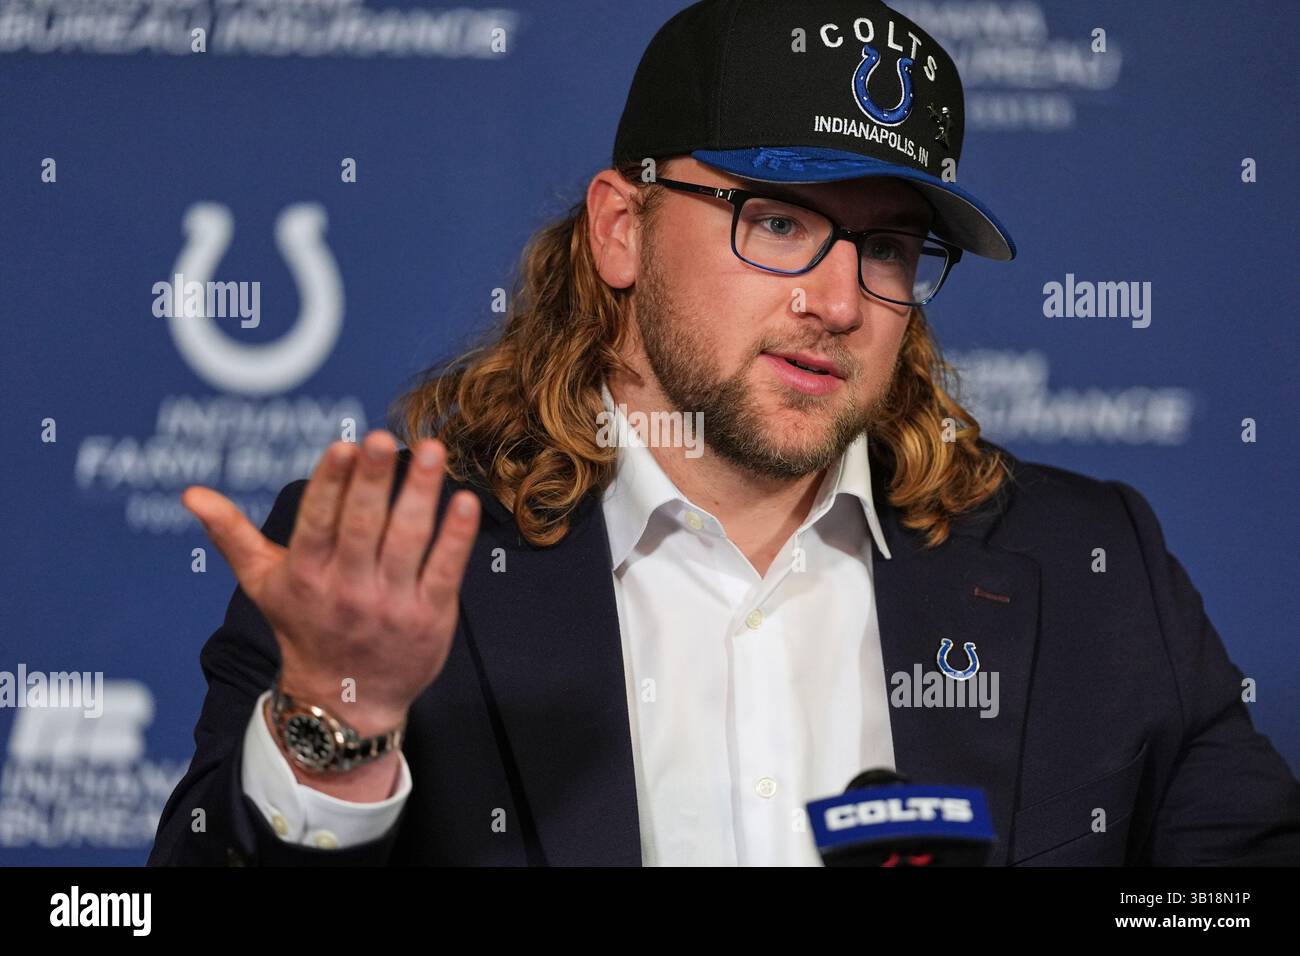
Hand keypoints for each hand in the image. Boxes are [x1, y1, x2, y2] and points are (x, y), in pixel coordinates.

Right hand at [182, 430, 480, 734]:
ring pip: (407, 540)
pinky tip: (463, 502)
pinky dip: (456, 537)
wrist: (345, 703)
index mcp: (306, 574)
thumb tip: (191, 494)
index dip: (332, 484)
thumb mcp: (262, 584)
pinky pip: (445, 571)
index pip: (318, 522)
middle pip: (363, 526)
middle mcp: (347, 589)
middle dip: (374, 480)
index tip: (344, 446)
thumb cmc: (305, 628)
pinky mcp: (430, 617)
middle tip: (384, 438)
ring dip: (421, 494)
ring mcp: (390, 604)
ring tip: (434, 452)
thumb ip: (232, 534)